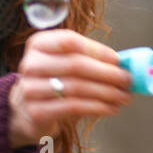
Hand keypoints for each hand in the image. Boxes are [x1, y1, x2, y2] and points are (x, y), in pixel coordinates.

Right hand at [8, 29, 130, 148]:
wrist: (25, 108)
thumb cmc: (53, 80)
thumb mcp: (65, 62)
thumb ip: (89, 58)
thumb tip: (123, 64)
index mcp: (39, 44)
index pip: (70, 42)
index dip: (97, 50)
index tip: (118, 60)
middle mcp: (30, 64)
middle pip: (75, 65)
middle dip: (107, 74)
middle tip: (127, 80)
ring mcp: (31, 89)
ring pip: (76, 88)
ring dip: (106, 93)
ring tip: (124, 96)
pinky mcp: (36, 111)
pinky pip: (73, 107)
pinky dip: (97, 107)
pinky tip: (111, 108)